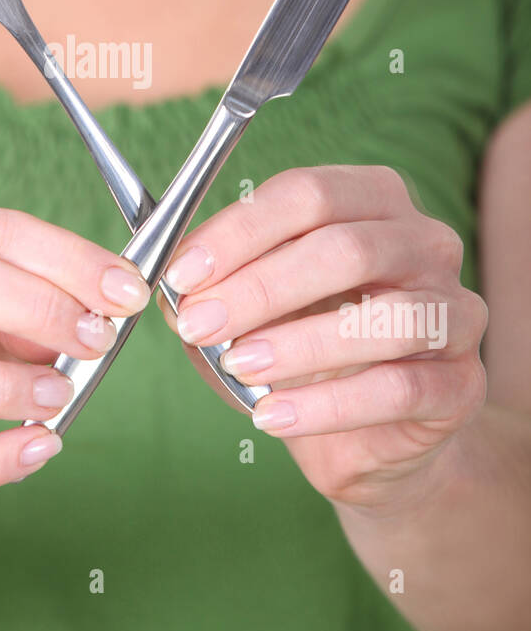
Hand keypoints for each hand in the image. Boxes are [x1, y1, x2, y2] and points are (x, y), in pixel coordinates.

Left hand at [160, 166, 488, 511]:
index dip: (240, 231)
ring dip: (298, 345)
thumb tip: (166, 285)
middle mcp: (426, 243)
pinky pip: (399, 389)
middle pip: (345, 249)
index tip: (182, 274)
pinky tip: (272, 417)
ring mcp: (455, 311)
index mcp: (373, 200)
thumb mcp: (253, 308)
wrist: (369, 435)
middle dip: (259, 288)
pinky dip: (326, 406)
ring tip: (238, 368)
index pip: (307, 194)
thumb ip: (215, 288)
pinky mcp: (463, 383)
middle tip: (198, 324)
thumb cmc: (307, 348)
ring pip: (385, 319)